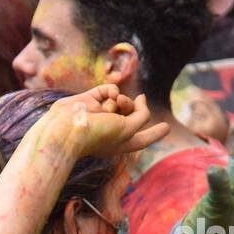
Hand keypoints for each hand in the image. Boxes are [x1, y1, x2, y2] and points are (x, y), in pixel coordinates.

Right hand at [46, 85, 169, 158]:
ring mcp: (100, 113)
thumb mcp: (128, 130)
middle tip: (137, 103)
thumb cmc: (97, 135)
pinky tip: (107, 97)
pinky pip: (110, 89)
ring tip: (110, 107)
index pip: (142, 139)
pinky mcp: (90, 100)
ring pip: (123, 100)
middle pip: (135, 114)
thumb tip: (141, 98)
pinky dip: (111, 91)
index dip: (155, 133)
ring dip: (122, 101)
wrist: (67, 129)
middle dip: (136, 107)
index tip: (166, 128)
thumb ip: (142, 115)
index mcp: (120, 143)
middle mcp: (111, 129)